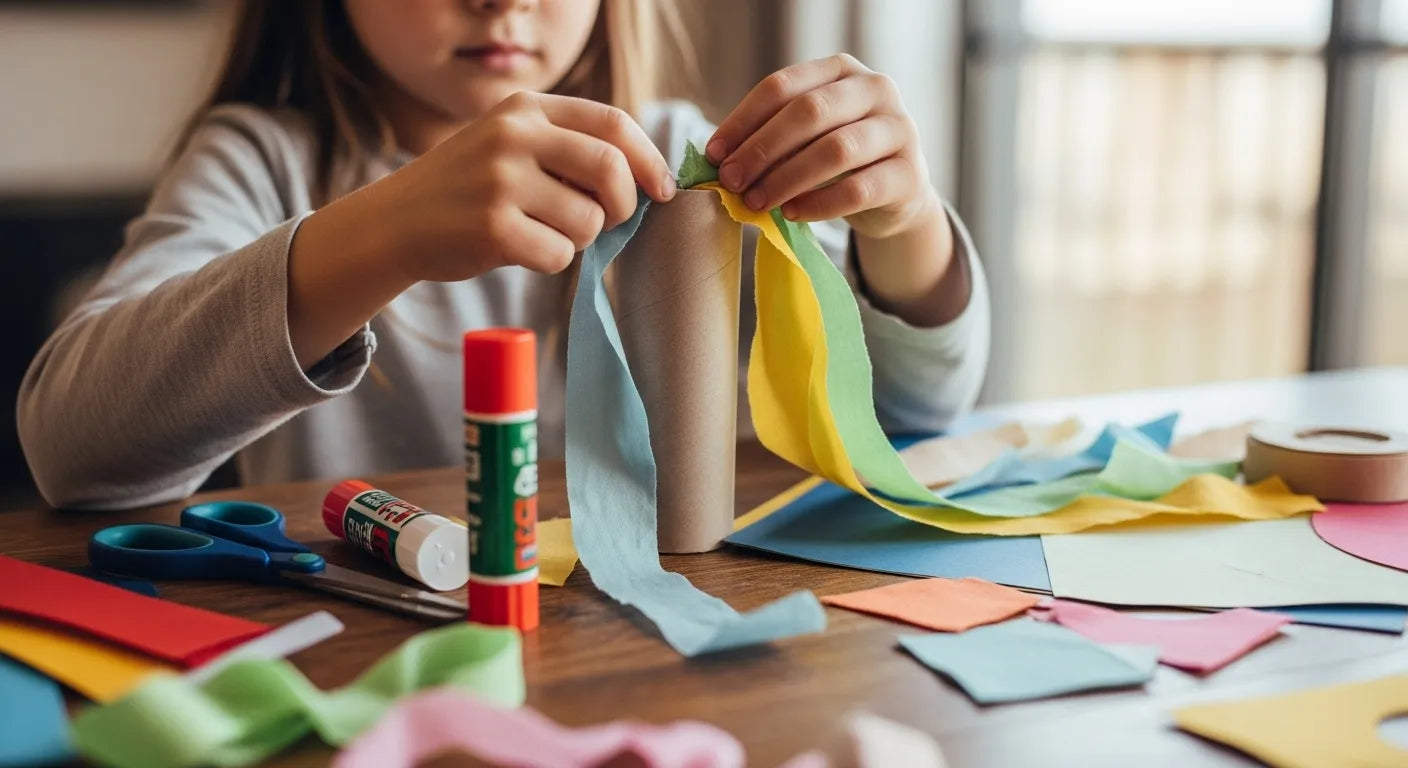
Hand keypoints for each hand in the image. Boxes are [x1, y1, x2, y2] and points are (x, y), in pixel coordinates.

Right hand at [375, 91, 675, 281]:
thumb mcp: (511, 144)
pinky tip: (520, 250)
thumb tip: (650, 180)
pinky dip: (551, 261)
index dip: (649, 159)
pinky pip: (559, 254)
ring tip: (542, 232)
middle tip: (610, 221)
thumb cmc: (469, 189)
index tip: (663, 189)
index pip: (613, 123)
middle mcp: (513, 136)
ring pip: (588, 220)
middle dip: (624, 204)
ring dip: (579, 239)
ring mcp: (500, 181)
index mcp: (525, 109)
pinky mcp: (492, 228)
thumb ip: (568, 148)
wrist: (395, 222)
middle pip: (610, 169)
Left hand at [706, 54, 937, 239]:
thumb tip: (718, 160)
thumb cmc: (838, 159)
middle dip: (762, 149)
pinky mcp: (910, 174)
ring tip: (756, 202)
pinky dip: (818, 205)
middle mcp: (875, 89)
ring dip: (787, 179)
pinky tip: (791, 215)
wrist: (895, 191)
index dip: (743, 120)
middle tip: (731, 181)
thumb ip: (771, 138)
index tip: (714, 154)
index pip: (783, 86)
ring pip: (835, 150)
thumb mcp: (807, 136)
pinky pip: (858, 190)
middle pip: (809, 113)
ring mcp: (899, 129)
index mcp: (841, 70)